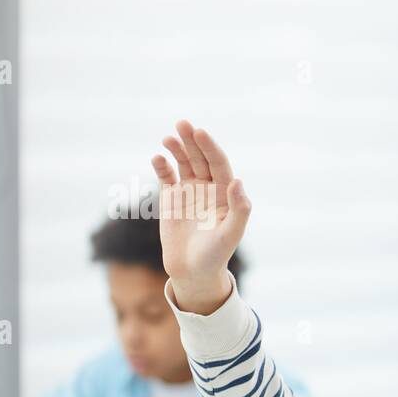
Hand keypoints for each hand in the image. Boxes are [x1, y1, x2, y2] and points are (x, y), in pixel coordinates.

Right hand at [151, 119, 251, 314]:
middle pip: (200, 158)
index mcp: (225, 193)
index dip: (210, 148)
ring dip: (177, 149)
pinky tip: (158, 158)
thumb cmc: (216, 254)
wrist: (193, 271)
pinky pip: (166, 176)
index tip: (200, 133)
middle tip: (182, 124)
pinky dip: (162, 166)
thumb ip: (239, 209)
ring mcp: (189, 191)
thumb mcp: (231, 234)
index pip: (219, 163)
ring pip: (183, 163)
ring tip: (169, 138)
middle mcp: (208, 188)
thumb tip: (238, 181)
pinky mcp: (170, 198)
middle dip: (192, 141)